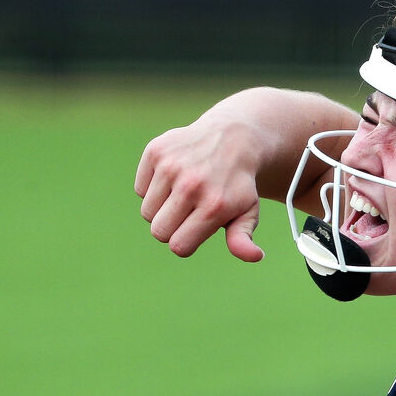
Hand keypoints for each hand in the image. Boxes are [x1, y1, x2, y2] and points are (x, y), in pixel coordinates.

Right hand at [135, 117, 267, 261]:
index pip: (178, 246)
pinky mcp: (156, 151)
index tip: (194, 232)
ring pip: (147, 212)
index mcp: (214, 206)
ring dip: (161, 209)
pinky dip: (152, 188)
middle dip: (172, 229)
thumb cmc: (237, 185)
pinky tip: (173, 178)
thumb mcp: (248, 212)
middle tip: (189, 213)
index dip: (184, 244)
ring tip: (182, 195)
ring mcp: (171, 166)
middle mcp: (191, 185)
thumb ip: (243, 239)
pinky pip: (140, 189)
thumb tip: (255, 256)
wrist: (231, 138)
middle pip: (159, 231)